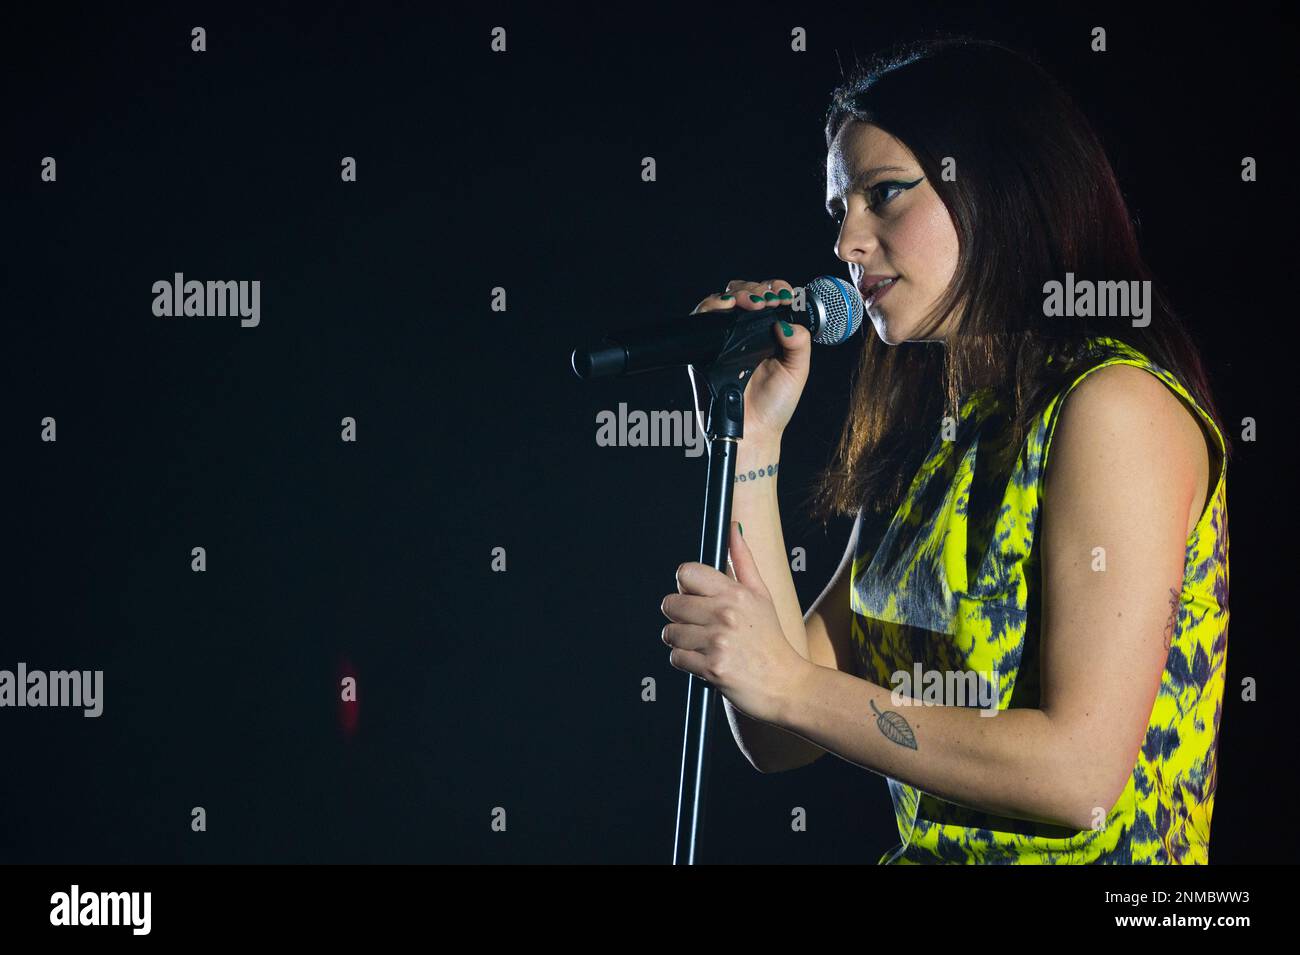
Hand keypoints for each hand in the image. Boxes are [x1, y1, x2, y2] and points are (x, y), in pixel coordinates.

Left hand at [660, 521, 811, 724]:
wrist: (785, 684)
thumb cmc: (770, 640)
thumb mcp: (761, 595)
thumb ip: (743, 561)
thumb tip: (733, 528)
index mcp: (735, 593)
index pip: (685, 572)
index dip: (685, 586)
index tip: (695, 598)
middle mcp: (725, 614)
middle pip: (671, 603)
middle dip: (680, 616)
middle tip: (700, 626)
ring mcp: (718, 641)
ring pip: (670, 632)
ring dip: (681, 641)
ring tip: (704, 646)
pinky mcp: (711, 668)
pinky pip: (676, 658)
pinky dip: (685, 662)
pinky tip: (705, 661)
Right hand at [687, 278, 811, 444]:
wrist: (753, 431)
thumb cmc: (775, 405)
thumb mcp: (798, 370)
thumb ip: (799, 343)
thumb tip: (787, 321)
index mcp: (769, 334)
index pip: (770, 298)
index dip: (776, 290)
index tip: (784, 296)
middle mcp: (746, 333)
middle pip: (745, 293)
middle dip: (756, 288)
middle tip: (767, 300)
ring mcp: (725, 339)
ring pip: (724, 299)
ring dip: (738, 292)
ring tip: (751, 301)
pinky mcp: (706, 347)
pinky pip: (703, 318)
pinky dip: (712, 305)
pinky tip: (726, 305)